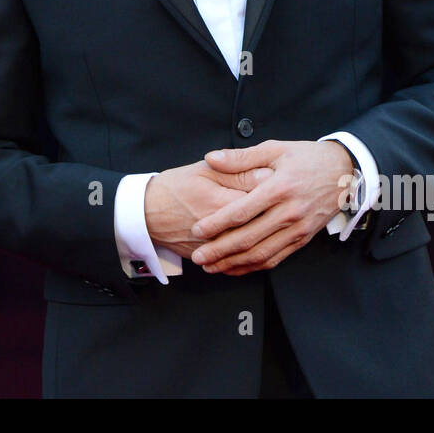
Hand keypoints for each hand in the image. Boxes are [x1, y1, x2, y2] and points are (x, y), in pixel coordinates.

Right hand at [144, 159, 274, 257]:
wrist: (146, 213)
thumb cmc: (174, 187)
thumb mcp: (204, 171)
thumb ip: (236, 172)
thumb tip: (267, 173)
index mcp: (222, 201)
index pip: (260, 199)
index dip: (277, 192)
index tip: (287, 184)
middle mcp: (221, 228)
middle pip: (260, 224)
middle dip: (276, 215)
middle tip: (286, 205)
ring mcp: (216, 246)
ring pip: (251, 246)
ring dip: (268, 238)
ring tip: (279, 227)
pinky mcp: (211, 257)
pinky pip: (237, 261)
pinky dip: (252, 257)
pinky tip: (262, 247)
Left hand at [189, 139, 354, 275]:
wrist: (345, 172)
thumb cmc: (307, 157)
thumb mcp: (275, 149)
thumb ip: (241, 157)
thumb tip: (211, 158)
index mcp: (279, 188)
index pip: (242, 211)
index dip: (217, 223)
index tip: (197, 230)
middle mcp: (290, 212)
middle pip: (249, 238)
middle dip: (220, 251)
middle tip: (199, 257)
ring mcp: (298, 229)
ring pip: (262, 254)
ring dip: (234, 263)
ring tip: (211, 267)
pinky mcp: (303, 239)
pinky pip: (276, 258)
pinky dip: (254, 267)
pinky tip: (236, 268)